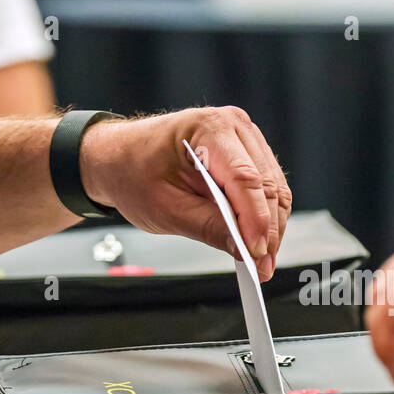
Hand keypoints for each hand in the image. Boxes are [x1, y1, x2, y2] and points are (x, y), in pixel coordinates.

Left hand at [80, 106, 291, 280]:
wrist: (119, 156)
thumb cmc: (133, 172)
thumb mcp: (165, 208)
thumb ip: (207, 227)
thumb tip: (242, 248)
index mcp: (207, 128)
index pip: (245, 178)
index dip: (256, 220)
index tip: (256, 253)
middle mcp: (232, 126)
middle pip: (267, 185)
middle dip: (267, 231)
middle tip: (262, 267)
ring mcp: (244, 137)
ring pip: (274, 189)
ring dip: (271, 228)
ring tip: (262, 261)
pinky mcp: (248, 153)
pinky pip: (267, 188)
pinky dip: (265, 217)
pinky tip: (258, 241)